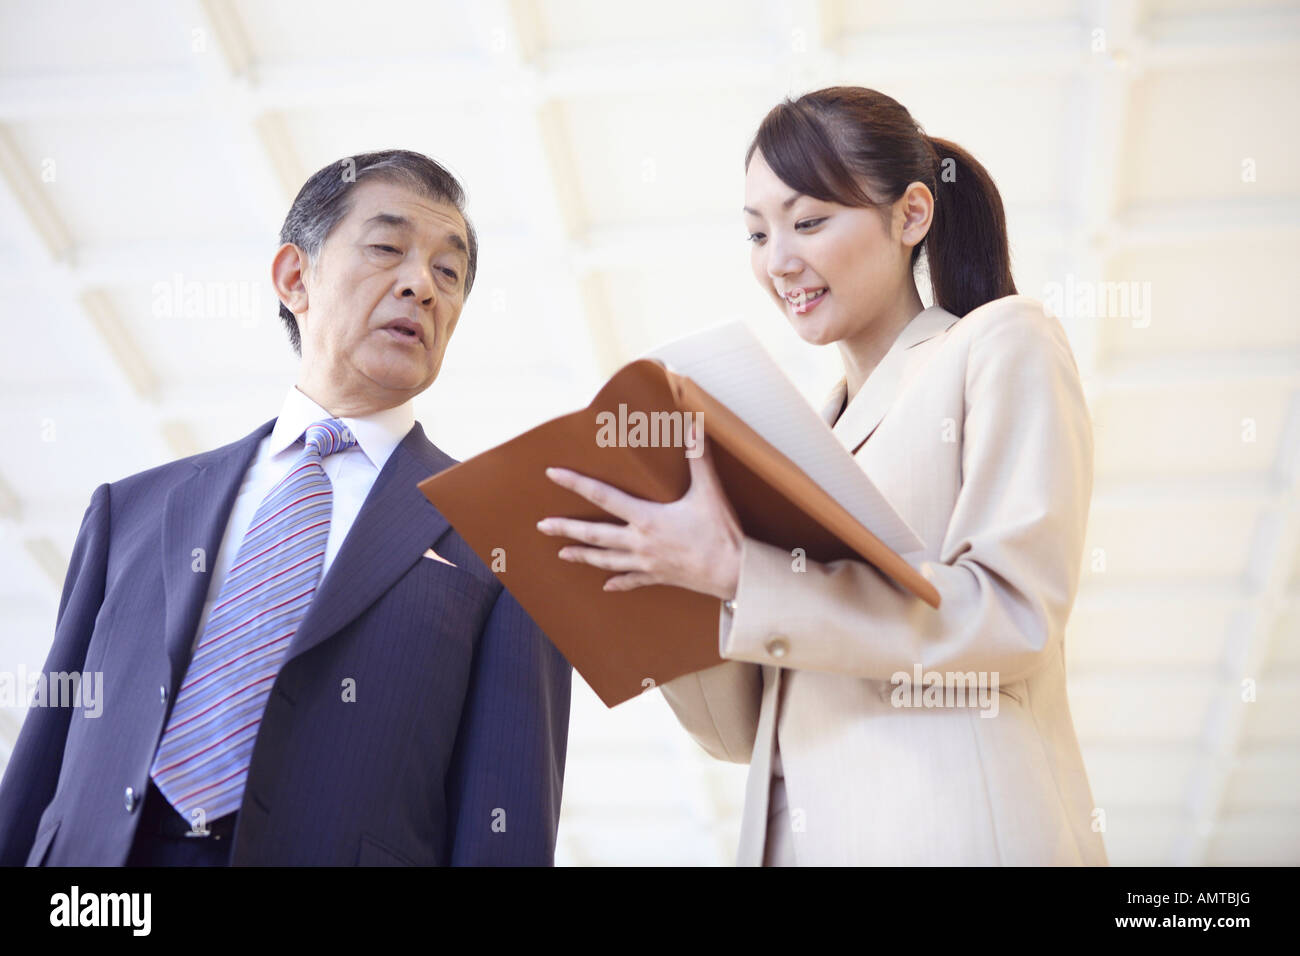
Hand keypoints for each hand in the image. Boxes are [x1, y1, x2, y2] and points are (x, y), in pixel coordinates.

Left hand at [537, 418, 742, 600]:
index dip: (576, 484)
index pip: (603, 497)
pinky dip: (617, 582)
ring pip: (606, 560)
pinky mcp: (658, 576)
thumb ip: (699, 459)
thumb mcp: (709, 492)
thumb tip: (694, 426)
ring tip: (562, 554)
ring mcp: (646, 562)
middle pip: (594, 535)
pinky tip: (606, 585)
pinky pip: (632, 580)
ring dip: (583, 556)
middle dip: (566, 529)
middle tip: (541, 526)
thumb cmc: (721, 533)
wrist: (734, 574)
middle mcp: (639, 542)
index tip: (553, 474)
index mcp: (646, 519)